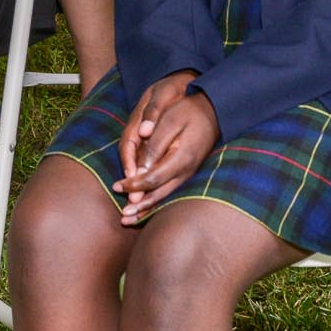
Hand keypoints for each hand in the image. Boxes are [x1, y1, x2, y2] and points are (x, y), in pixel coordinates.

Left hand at [119, 83, 219, 221]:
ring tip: (130, 220)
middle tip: (123, 217)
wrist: (214, 111)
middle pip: (159, 194)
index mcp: (181, 159)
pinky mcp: (185, 172)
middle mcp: (186, 171)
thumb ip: (155, 145)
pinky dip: (155, 201)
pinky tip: (144, 208)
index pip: (153, 178)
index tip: (116, 186)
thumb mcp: (171, 120)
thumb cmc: (189, 111)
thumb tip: (140, 170)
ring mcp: (187, 173)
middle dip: (140, 206)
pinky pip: (168, 190)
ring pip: (164, 196)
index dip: (134, 185)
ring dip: (147, 209)